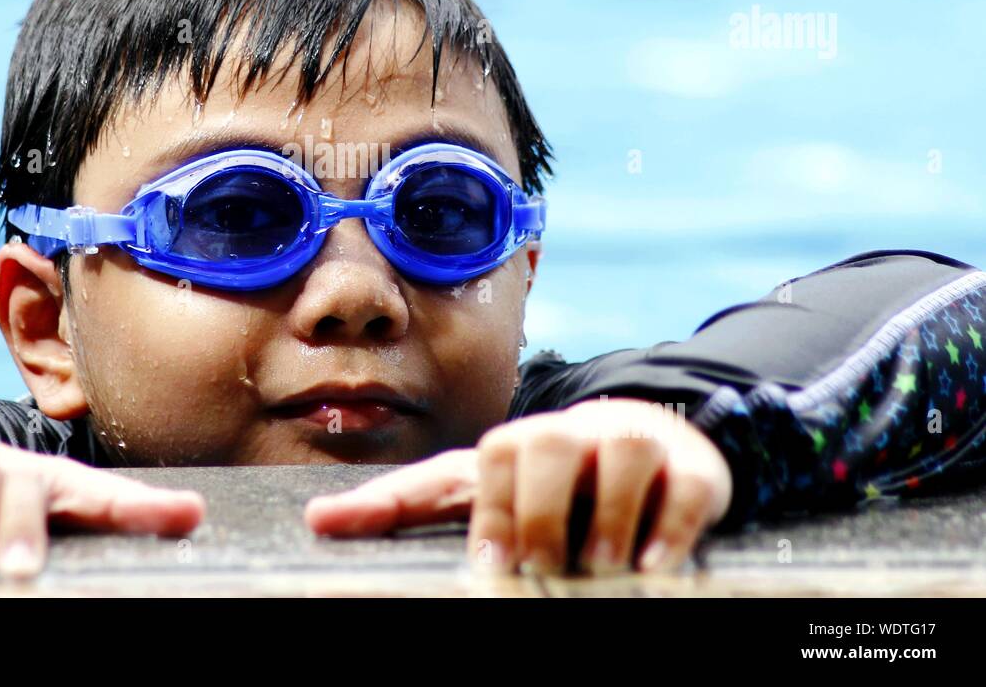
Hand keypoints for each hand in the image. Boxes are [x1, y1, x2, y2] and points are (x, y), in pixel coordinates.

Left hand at [305, 398, 731, 574]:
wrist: (653, 439)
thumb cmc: (550, 477)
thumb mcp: (483, 489)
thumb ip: (409, 503)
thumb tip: (317, 518)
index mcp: (506, 448)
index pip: (455, 470)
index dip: (445, 509)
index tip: (475, 565)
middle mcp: (562, 436)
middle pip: (536, 444)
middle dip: (533, 511)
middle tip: (536, 567)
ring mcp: (626, 442)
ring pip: (615, 453)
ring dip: (605, 518)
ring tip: (597, 568)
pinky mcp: (687, 464)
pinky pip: (680, 485)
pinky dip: (668, 525)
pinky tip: (650, 564)